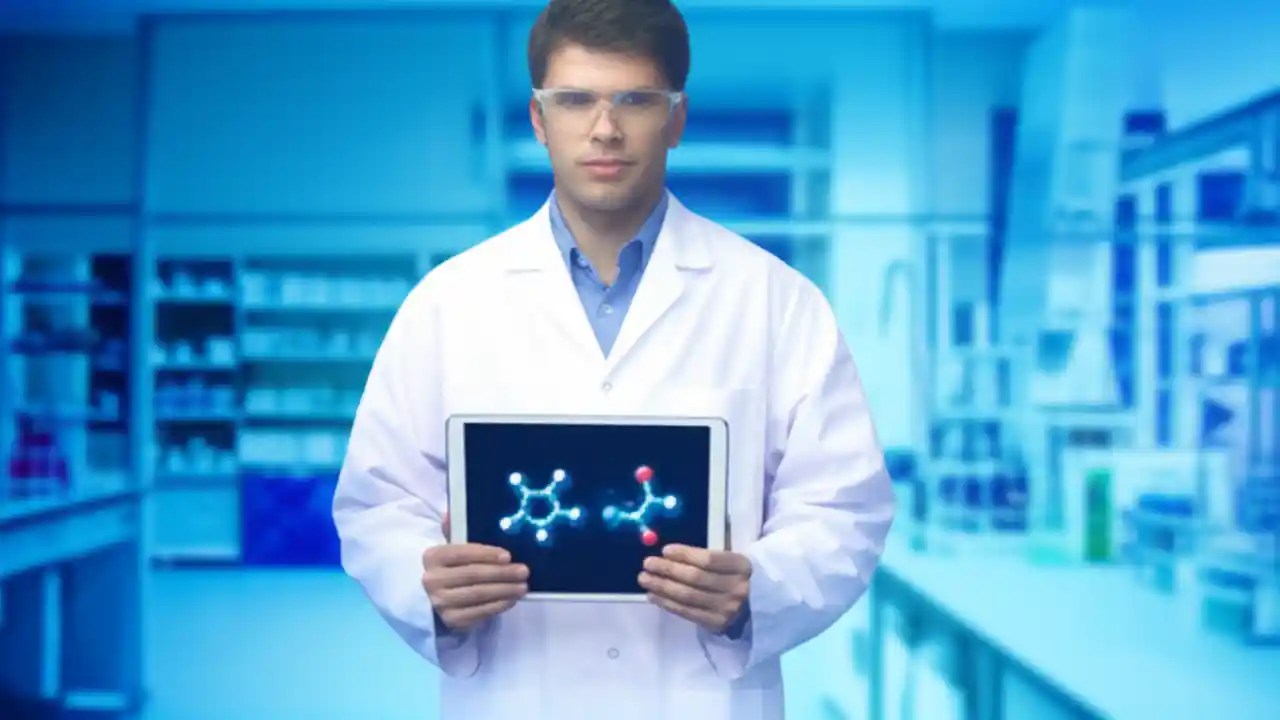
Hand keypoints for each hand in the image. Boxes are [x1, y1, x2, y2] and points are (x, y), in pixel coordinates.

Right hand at [422, 512, 527, 631]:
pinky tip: (511, 599)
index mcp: (432, 556)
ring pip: (478, 595)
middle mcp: (432, 580)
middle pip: (472, 575)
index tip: (508, 556)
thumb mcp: (451, 547)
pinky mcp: (451, 621)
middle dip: (502, 573)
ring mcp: (440, 603)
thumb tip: (450, 513)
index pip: (461, 553)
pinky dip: (498, 606)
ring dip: (504, 590)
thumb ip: (454, 530)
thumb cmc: (450, 567)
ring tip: (523, 586)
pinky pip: (479, 613)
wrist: (434, 598)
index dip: (485, 554)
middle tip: (524, 571)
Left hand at [639, 544, 750, 633]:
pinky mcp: (717, 624)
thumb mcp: (736, 563)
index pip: (709, 560)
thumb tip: (671, 554)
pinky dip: (667, 604)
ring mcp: (727, 609)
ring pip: (688, 596)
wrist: (764, 611)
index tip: (665, 550)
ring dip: (662, 587)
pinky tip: (653, 596)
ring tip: (644, 579)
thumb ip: (711, 559)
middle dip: (668, 569)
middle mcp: (736, 588)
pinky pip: (687, 613)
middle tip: (647, 563)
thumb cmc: (743, 579)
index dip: (685, 554)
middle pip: (695, 578)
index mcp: (743, 567)